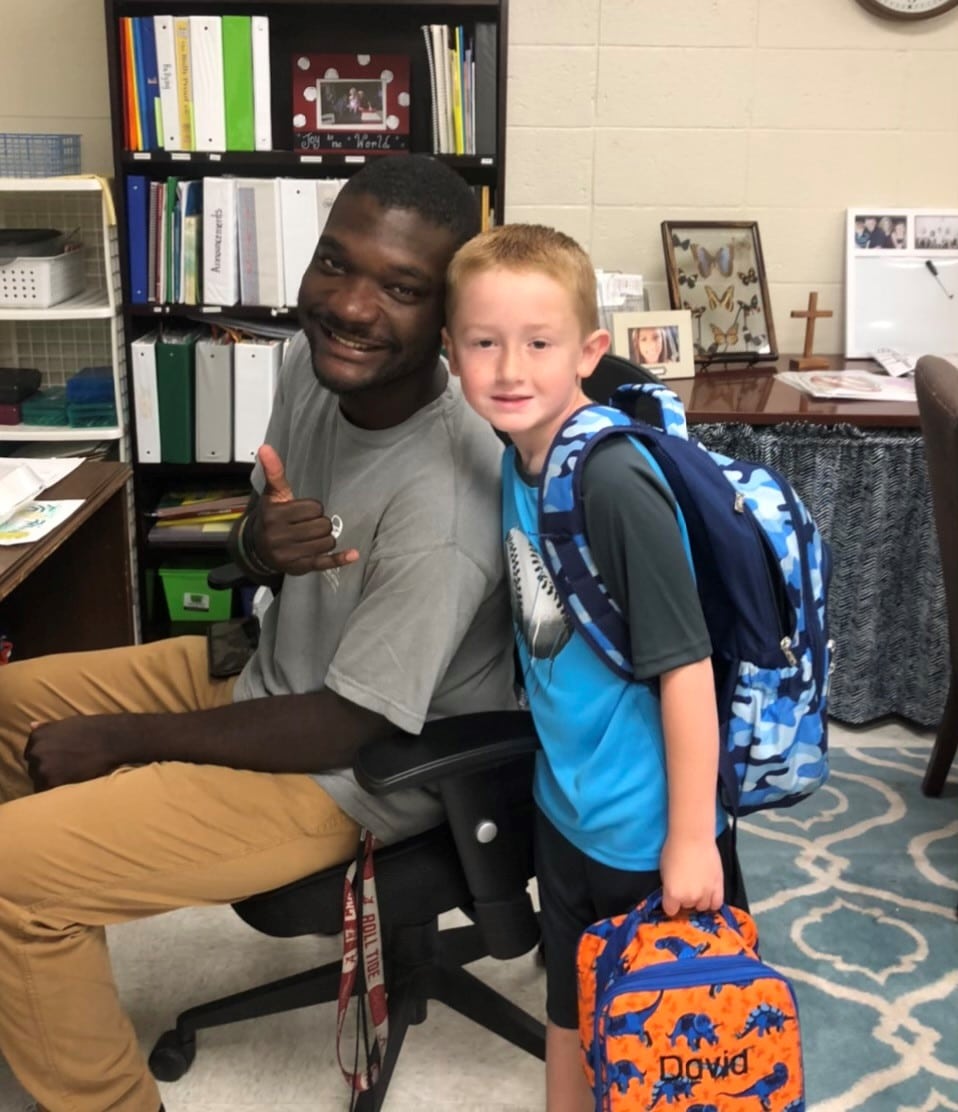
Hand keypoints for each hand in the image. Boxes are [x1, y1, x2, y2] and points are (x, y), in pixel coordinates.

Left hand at [25, 716, 132, 791]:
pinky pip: (47, 791)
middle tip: (66, 769)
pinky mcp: (53, 782)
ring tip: (70, 777)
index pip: (31, 754)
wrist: (112, 740)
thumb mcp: (67, 723)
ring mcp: (43, 768)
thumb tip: (31, 725)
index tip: (58, 760)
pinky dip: (57, 789)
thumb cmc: (92, 729)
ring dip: (51, 781)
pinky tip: (70, 784)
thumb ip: (47, 727)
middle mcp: (36, 751)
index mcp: (37, 736)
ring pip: (39, 781)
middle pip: (34, 769)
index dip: (45, 758)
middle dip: (46, 770)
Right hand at [253, 445, 359, 576]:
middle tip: (306, 526)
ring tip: (309, 538)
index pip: (314, 508)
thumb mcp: (273, 495)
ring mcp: (289, 554)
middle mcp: (279, 536)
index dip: (312, 509)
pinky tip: (353, 555)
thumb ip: (274, 472)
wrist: (258, 548)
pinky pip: (324, 563)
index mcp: (275, 515)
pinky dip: (339, 559)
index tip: (301, 512)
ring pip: (326, 542)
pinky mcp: (299, 567)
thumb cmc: (272, 518)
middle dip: (319, 524)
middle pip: (322, 525)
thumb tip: (265, 447)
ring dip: (324, 539)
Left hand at [659, 834, 724, 916]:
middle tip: (685, 885)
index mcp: (673, 894)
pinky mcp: (718, 887)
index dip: (671, 904)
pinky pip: (717, 903)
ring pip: (702, 906)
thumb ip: (669, 887)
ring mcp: (705, 894)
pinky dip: (713, 900)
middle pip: (687, 907)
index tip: (672, 899)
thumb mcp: (664, 871)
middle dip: (685, 898)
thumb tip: (673, 894)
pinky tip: (709, 893)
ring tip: (698, 886)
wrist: (692, 837)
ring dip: (699, 899)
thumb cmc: (674, 850)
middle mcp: (689, 898)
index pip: (671, 911)